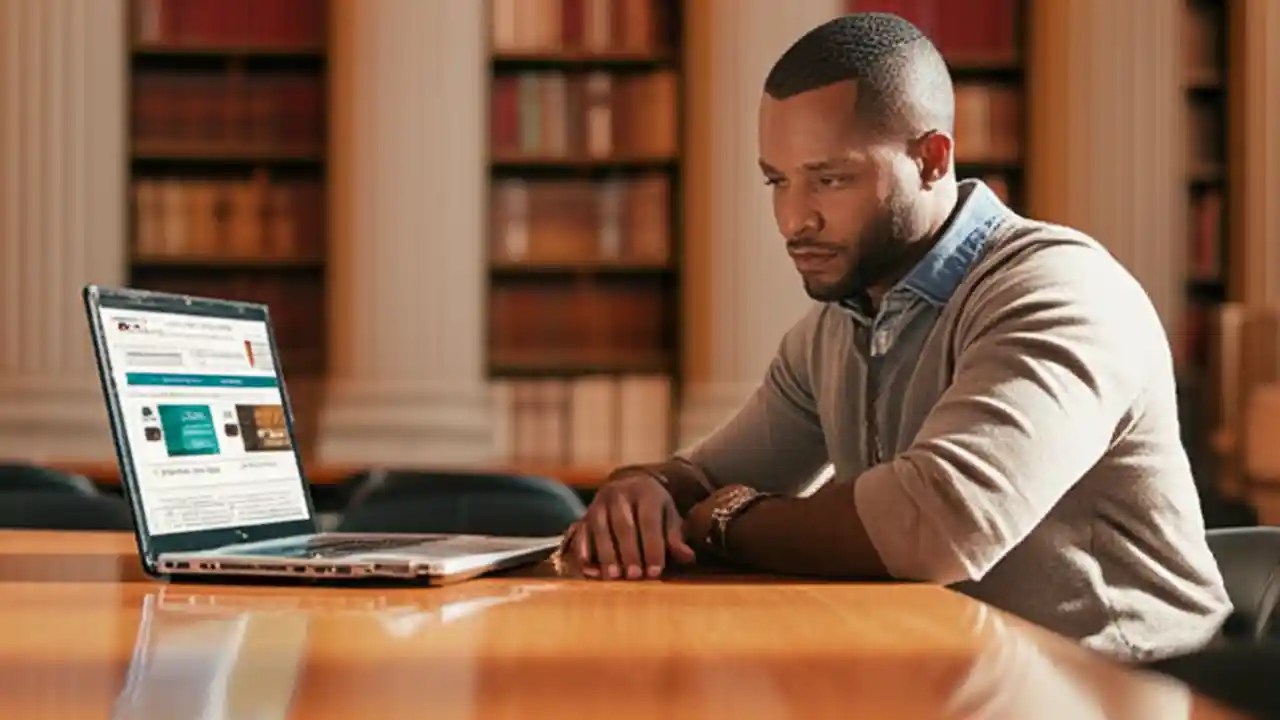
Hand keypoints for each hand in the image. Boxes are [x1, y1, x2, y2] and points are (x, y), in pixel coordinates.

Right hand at [565, 469, 696, 579]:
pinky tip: (589, 568)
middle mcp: (620, 493)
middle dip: (629, 552)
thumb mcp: (668, 517)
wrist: (629, 485)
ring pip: (600, 528)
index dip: (652, 547)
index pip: (649, 521)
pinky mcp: (585, 513)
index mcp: (646, 491)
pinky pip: (581, 531)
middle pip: (623, 525)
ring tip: (614, 576)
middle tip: (634, 576)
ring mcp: (599, 502)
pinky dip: (583, 549)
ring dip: (606, 553)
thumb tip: (688, 557)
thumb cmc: (653, 508)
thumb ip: (675, 537)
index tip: (655, 571)